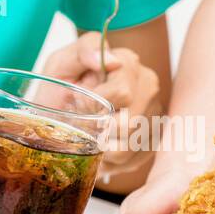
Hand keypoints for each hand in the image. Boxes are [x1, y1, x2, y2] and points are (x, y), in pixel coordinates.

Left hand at [41, 32, 159, 170]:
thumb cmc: (59, 88)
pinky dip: (113, 162)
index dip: (95, 105)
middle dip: (100, 132)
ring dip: (104, 150)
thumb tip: (112, 61)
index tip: (78, 106)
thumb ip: (84, 50)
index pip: (123, 92)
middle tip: (83, 128)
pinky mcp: (154, 139)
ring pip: (132, 146)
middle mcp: (148, 86)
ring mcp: (155, 113)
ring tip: (90, 141)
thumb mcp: (61, 63)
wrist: (59, 114)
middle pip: (130, 124)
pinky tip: (101, 150)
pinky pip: (136, 160)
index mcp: (128, 64)